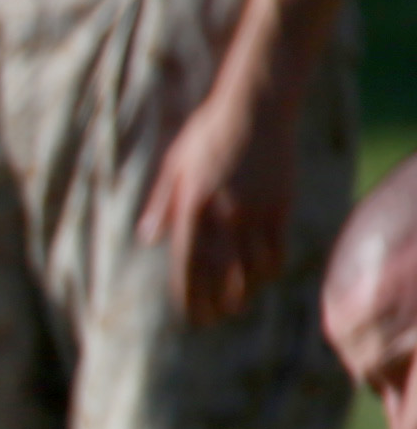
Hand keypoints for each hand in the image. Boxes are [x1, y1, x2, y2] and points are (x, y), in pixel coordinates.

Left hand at [142, 80, 296, 323]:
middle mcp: (222, 214)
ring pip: (250, 268)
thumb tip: (148, 239)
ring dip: (243, 292)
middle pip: (216, 274)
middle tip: (209, 321)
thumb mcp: (175, 164)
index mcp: (190, 206)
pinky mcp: (280, 204)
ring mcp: (254, 211)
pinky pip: (277, 249)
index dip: (188, 296)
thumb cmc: (209, 132)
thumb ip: (162, 203)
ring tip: (235, 306)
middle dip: (212, 304)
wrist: (257, 106)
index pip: (186, 265)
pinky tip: (263, 278)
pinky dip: (270, 269)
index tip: (188, 315)